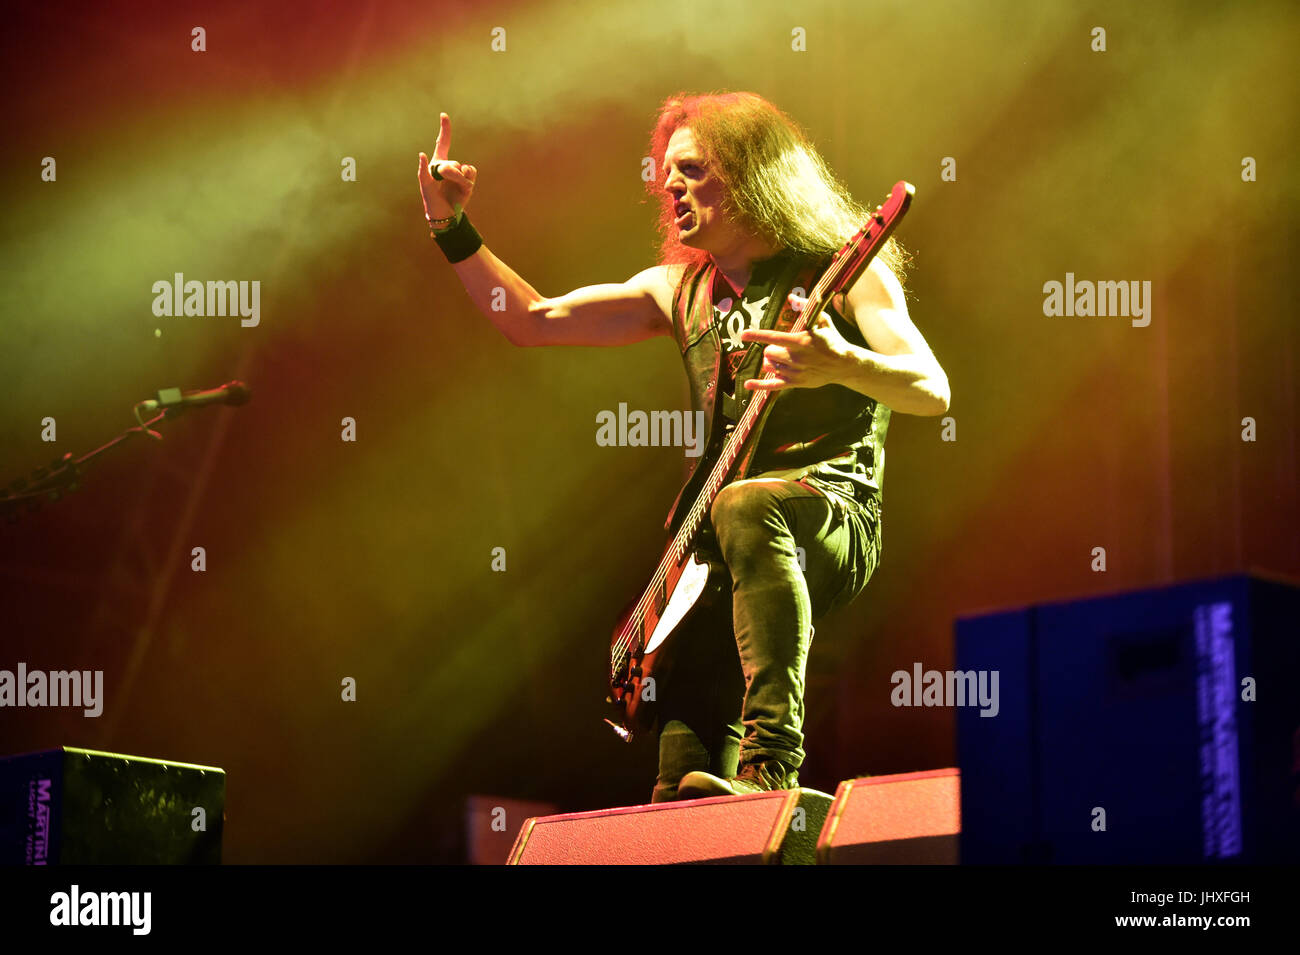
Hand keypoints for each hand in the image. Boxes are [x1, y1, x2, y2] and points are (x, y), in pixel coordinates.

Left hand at [418, 112, 476, 221]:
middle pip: (452, 162)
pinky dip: (465, 180)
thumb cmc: (431, 200)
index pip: (443, 143)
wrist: (444, 214)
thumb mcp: (424, 185)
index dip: (445, 129)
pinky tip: (462, 188)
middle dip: (447, 172)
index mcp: (438, 163)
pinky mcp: (469, 182)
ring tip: (452, 187)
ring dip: (456, 177)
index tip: (444, 115)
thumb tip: (421, 154)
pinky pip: (470, 173)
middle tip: (442, 181)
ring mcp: (460, 174)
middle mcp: (450, 166)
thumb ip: (423, 170)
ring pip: (462, 168)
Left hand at [740, 292, 855, 391]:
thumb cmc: (832, 340)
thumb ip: (806, 308)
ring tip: (782, 358)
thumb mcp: (823, 321)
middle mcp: (796, 358)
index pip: (774, 337)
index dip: (757, 335)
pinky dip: (759, 385)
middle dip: (770, 348)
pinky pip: (773, 386)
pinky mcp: (796, 383)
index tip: (743, 334)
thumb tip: (791, 298)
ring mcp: (795, 372)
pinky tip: (748, 384)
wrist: (844, 365)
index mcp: (801, 342)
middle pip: (769, 353)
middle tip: (780, 347)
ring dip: (772, 361)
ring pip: (770, 366)